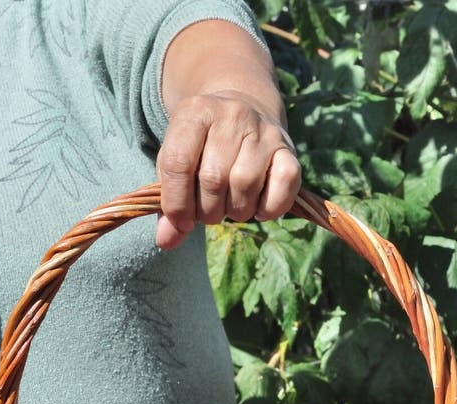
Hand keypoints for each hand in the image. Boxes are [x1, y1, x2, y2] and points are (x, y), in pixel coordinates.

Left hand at [155, 90, 300, 249]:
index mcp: (195, 113)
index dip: (176, 203)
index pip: (177, 163)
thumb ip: (170, 204)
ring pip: (246, 185)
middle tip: (209, 211)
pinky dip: (269, 208)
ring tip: (231, 206)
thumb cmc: (203, 148)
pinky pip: (284, 185)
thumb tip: (167, 242)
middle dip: (207, 211)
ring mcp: (263, 131)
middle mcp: (232, 115)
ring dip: (236, 211)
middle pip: (213, 179)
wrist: (244, 108)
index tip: (181, 221)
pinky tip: (258, 208)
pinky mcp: (289, 149)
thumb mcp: (177, 164)